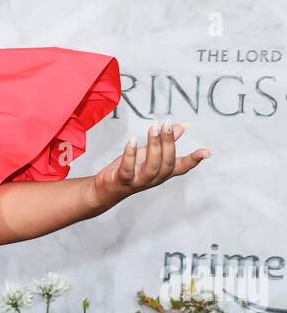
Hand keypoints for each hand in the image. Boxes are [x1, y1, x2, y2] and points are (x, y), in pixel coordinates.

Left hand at [93, 122, 209, 210]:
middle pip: (167, 163)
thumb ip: (165, 141)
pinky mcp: (123, 181)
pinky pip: (128, 169)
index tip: (207, 152)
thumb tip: (183, 126)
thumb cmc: (129, 169)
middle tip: (166, 123)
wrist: (105, 189)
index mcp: (162, 172)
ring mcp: (138, 181)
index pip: (181, 167)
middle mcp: (154, 179)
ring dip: (154, 146)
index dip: (193, 160)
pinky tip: (132, 139)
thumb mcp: (148, 153)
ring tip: (153, 127)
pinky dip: (130, 154)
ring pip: (152, 166)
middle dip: (168, 142)